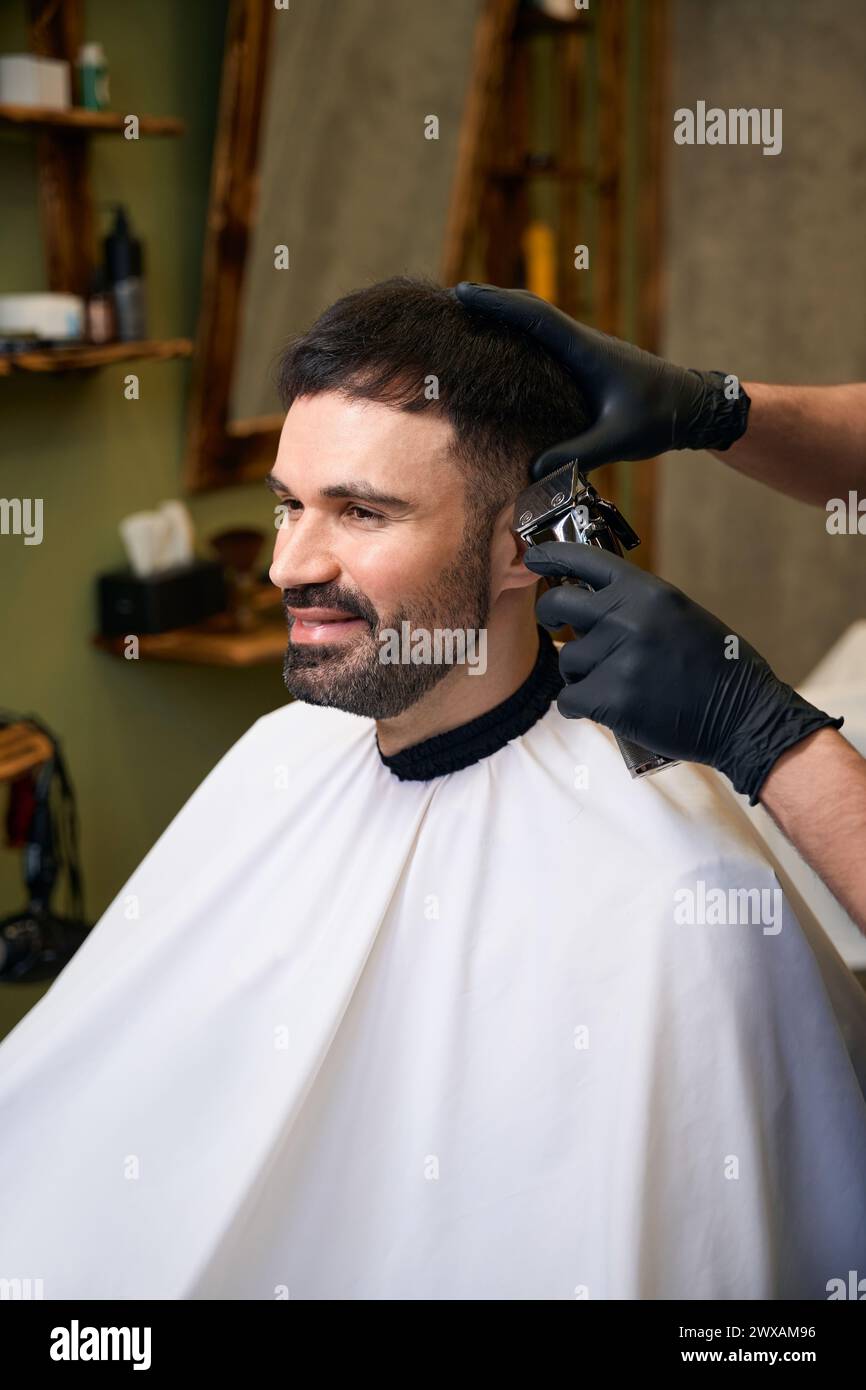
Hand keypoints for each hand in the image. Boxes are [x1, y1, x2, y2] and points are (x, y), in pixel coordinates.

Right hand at [454, 282, 749, 475]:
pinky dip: (524, 333)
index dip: (498, 304)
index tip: (464, 293)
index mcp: (587, 351)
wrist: (694, 407)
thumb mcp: (618, 440)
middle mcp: (584, 343)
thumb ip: (577, 454)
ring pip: (541, 322)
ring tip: (473, 316)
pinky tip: (508, 346)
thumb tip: (534, 470)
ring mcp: (586, 351)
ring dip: (508, 314)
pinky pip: (549, 340)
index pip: (536, 317)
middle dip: (494, 301)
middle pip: (532, 310)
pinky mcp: (589, 363)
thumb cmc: (660, 418)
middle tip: (457, 297)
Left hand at [524, 542, 842, 803]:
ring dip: (580, 673)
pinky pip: (569, 699)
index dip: (551, 556)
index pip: (583, 559)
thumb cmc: (716, 666)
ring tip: (613, 683)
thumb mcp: (679, 614)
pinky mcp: (611, 699)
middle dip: (549, 614)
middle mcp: (628, 618)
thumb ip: (636, 604)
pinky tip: (602, 708)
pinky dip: (579, 706)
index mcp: (647, 591)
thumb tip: (589, 599)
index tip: (535, 558)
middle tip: (554, 623)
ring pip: (567, 660)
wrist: (742, 715)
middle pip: (557, 605)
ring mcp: (618, 658)